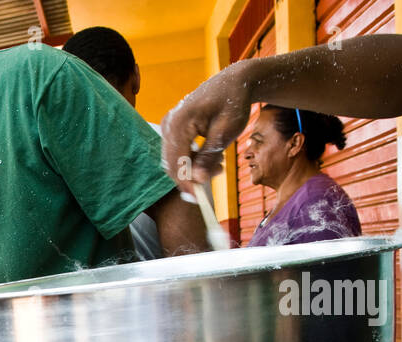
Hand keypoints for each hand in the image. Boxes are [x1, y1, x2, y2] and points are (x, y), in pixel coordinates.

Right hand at [161, 61, 254, 192]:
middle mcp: (168, 124)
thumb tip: (197, 180)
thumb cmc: (233, 103)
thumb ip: (209, 156)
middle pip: (172, 163)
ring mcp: (168, 125)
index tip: (198, 199)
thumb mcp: (225, 132)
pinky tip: (210, 156)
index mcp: (179, 122)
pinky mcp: (172, 128)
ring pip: (174, 159)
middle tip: (217, 174)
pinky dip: (192, 159)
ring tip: (219, 163)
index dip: (186, 183)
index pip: (177, 162)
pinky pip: (177, 152)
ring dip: (193, 168)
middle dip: (191, 176)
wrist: (233, 82)